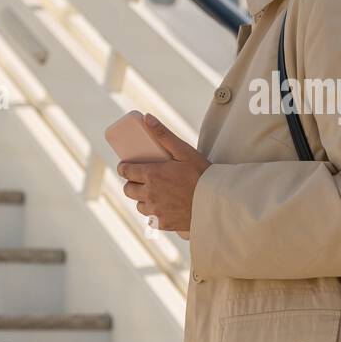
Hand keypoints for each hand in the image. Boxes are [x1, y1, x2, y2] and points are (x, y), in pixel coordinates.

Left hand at [117, 113, 209, 234]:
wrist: (216, 202)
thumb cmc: (202, 174)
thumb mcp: (184, 151)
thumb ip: (163, 135)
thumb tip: (147, 118)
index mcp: (151, 174)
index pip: (125, 171)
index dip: (124, 168)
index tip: (127, 166)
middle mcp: (149, 194)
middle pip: (128, 190)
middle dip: (132, 183)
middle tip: (142, 179)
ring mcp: (155, 210)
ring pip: (139, 205)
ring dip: (142, 199)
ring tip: (154, 193)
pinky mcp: (163, 223)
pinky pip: (151, 219)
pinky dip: (154, 213)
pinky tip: (164, 208)